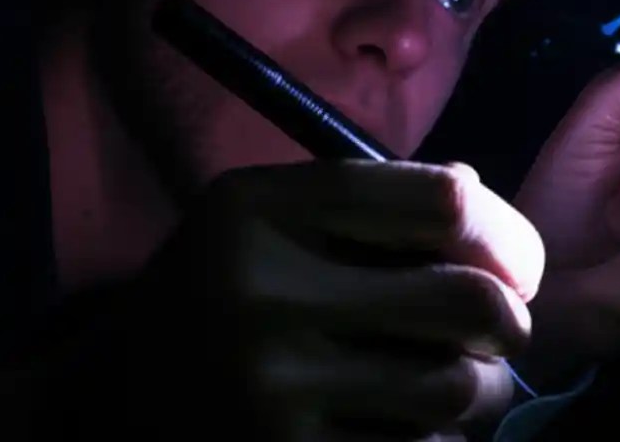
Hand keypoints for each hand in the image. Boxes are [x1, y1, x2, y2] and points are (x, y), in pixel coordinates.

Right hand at [123, 160, 544, 440]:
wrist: (103, 416)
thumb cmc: (212, 304)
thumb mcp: (261, 225)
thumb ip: (366, 205)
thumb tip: (483, 204)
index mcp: (259, 209)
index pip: (443, 202)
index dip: (508, 236)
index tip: (516, 267)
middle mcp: (260, 291)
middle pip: (469, 298)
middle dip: (509, 322)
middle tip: (499, 334)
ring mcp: (268, 390)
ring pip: (457, 388)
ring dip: (478, 392)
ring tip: (449, 387)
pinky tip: (401, 431)